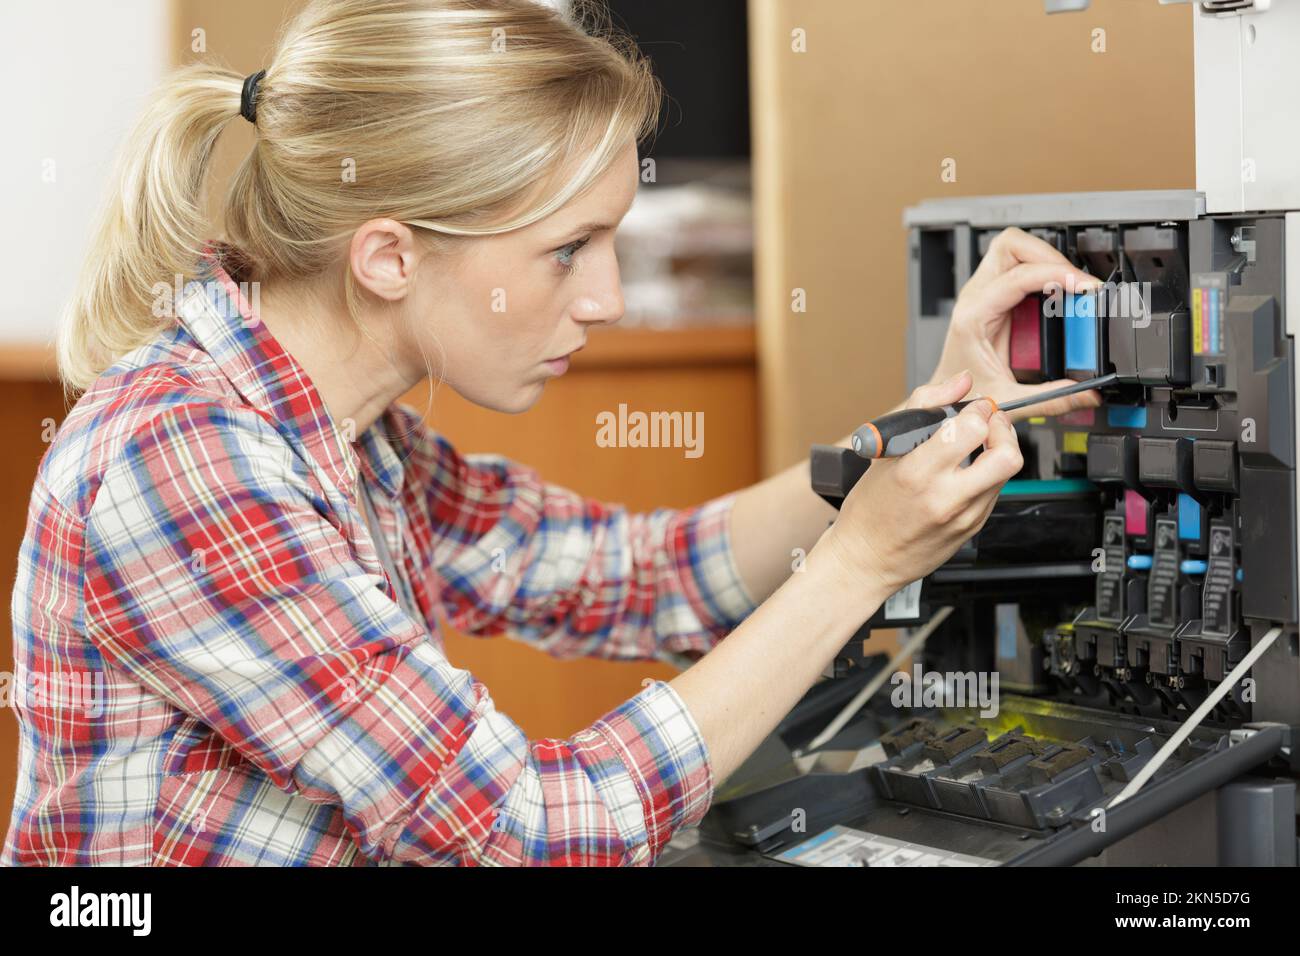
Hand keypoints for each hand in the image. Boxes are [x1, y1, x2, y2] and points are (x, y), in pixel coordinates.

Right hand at [816, 371, 1022, 596]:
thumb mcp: (884, 452)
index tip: (973, 408)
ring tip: (976, 448)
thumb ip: (924, 407)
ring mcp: (963, 518)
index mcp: (918, 473)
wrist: (866, 560)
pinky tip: (964, 474)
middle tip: (989, 426)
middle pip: (1007, 456)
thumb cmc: (869, 509)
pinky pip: (994, 493)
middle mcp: (945, 497)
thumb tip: (959, 382)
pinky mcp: (972, 529)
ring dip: (998, 452)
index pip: (972, 429)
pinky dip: (986, 476)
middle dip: (1003, 431)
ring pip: (1006, 473)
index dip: (979, 410)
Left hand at [930, 227, 1104, 419]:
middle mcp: (975, 296)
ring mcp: (983, 291)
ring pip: (1014, 248)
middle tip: (1079, 280)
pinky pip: (1019, 265)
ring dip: (1047, 258)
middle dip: (1050, 255)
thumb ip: (1050, 397)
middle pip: (1011, 245)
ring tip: (1073, 282)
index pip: (1017, 277)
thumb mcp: (1008, 398)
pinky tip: (1060, 288)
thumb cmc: (962, 393)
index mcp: (973, 316)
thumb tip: (1088, 392)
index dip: (1056, 274)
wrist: (945, 396)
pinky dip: (1044, 269)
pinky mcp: (994, 294)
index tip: (1086, 286)